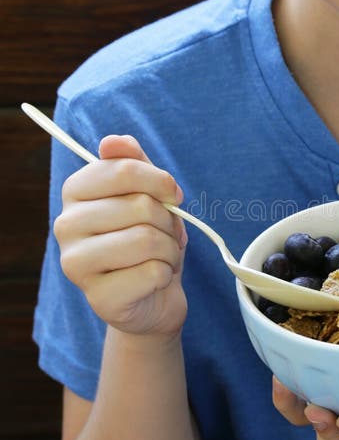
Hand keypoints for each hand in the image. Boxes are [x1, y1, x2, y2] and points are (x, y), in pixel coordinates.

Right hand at [54, 134, 187, 335]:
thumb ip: (133, 163)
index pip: (124, 169)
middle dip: (168, 221)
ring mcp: (76, 264)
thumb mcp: (147, 195)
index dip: (160, 181)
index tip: (172, 195)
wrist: (153, 296)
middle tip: (166, 234)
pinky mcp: (98, 297)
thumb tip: (114, 141)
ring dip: (170, 249)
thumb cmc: (149, 239)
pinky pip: (152, 272)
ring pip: (147, 239)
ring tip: (163, 256)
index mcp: (75, 192)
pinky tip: (155, 279)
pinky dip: (166, 274)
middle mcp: (65, 225)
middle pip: (140, 206)